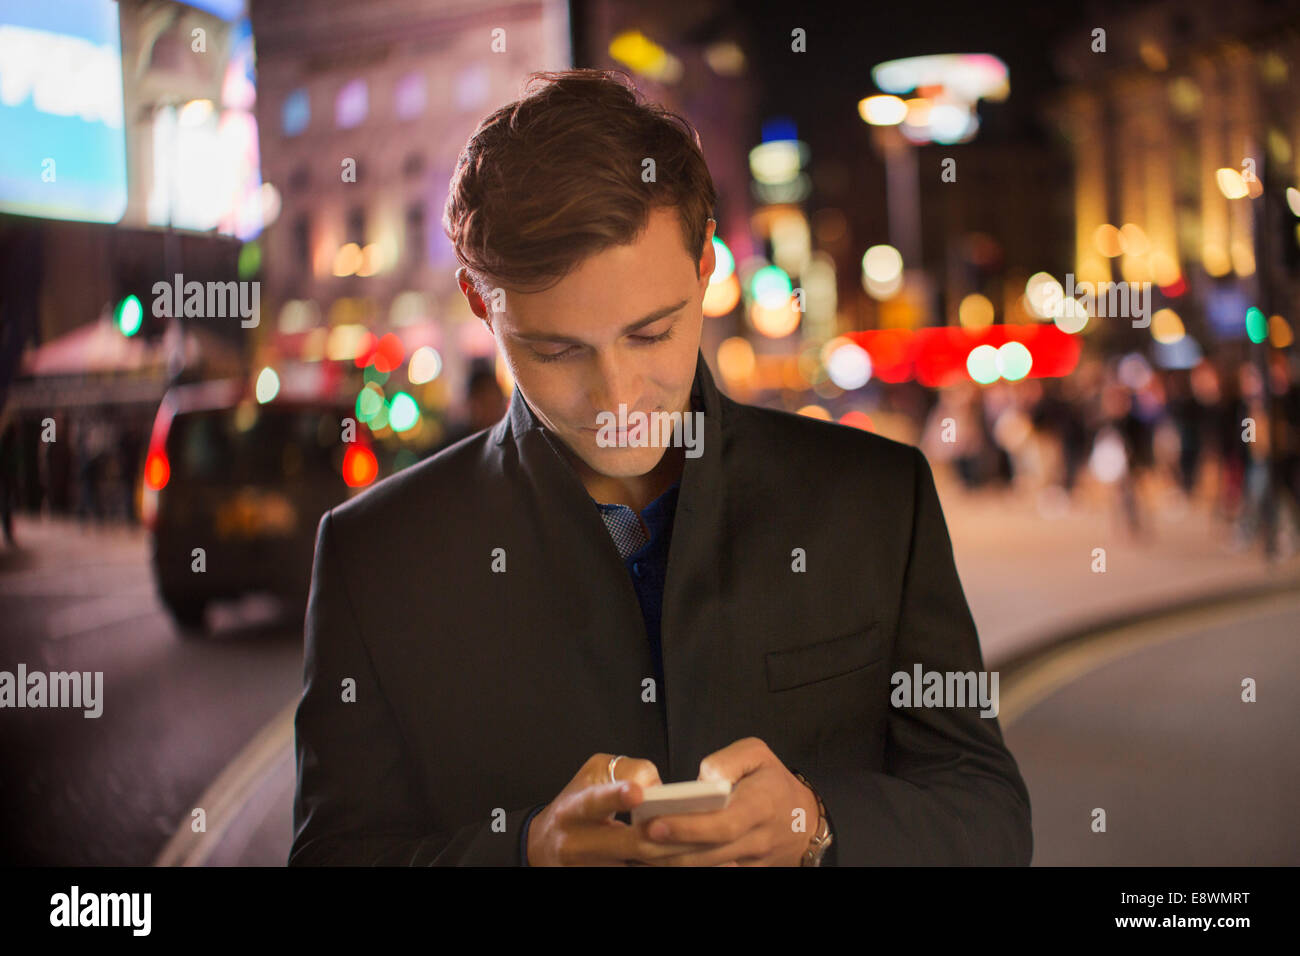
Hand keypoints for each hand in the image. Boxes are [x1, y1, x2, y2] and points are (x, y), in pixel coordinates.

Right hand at [526, 753, 713, 865]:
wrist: (546, 846)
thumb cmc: (577, 801)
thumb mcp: (592, 774)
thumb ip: (625, 771)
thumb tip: (660, 785)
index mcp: (574, 810)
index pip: (595, 802)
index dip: (616, 798)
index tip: (639, 794)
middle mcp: (579, 844)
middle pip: (631, 844)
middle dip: (668, 836)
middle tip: (702, 826)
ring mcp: (593, 868)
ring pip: (640, 866)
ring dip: (677, 859)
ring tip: (717, 853)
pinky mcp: (606, 878)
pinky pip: (640, 874)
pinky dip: (671, 869)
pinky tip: (699, 865)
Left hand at [640, 737, 818, 865]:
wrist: (805, 820)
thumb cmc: (773, 782)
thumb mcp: (758, 754)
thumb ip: (729, 760)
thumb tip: (704, 779)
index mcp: (761, 804)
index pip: (724, 824)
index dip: (689, 828)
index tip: (656, 824)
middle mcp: (757, 838)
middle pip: (710, 853)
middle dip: (670, 849)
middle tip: (638, 839)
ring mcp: (752, 861)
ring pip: (709, 868)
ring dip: (673, 862)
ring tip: (639, 851)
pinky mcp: (746, 872)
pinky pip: (715, 873)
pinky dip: (687, 868)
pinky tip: (659, 860)